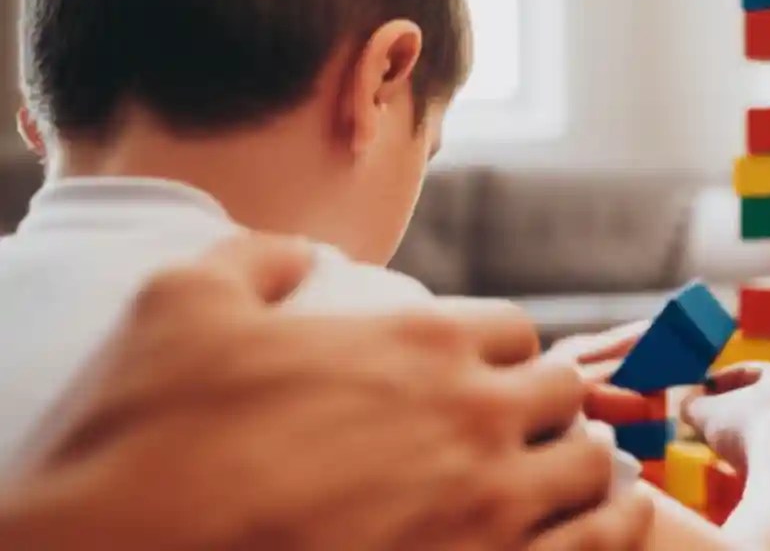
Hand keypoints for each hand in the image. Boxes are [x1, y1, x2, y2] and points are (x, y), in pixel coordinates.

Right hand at [0, 234, 653, 550]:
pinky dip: (615, 528)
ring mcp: (488, 506)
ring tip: (564, 477)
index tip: (478, 376)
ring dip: (582, 465)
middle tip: (516, 429)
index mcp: (417, 339)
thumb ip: (257, 257)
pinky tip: (609, 520)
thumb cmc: (147, 442)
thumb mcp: (182, 301)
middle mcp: (469, 414)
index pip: (511, 329)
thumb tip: (298, 254)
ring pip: (590, 468)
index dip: (496, 351)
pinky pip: (597, 547)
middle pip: (558, 394)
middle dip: (541, 406)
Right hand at [680, 363, 769, 471]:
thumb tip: (685, 405)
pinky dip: (763, 458)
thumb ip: (693, 405)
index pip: (750, 371)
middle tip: (710, 423)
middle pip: (764, 401)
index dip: (722, 380)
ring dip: (748, 438)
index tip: (702, 392)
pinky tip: (746, 473)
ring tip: (724, 453)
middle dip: (734, 412)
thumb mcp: (708, 414)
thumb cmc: (748, 430)